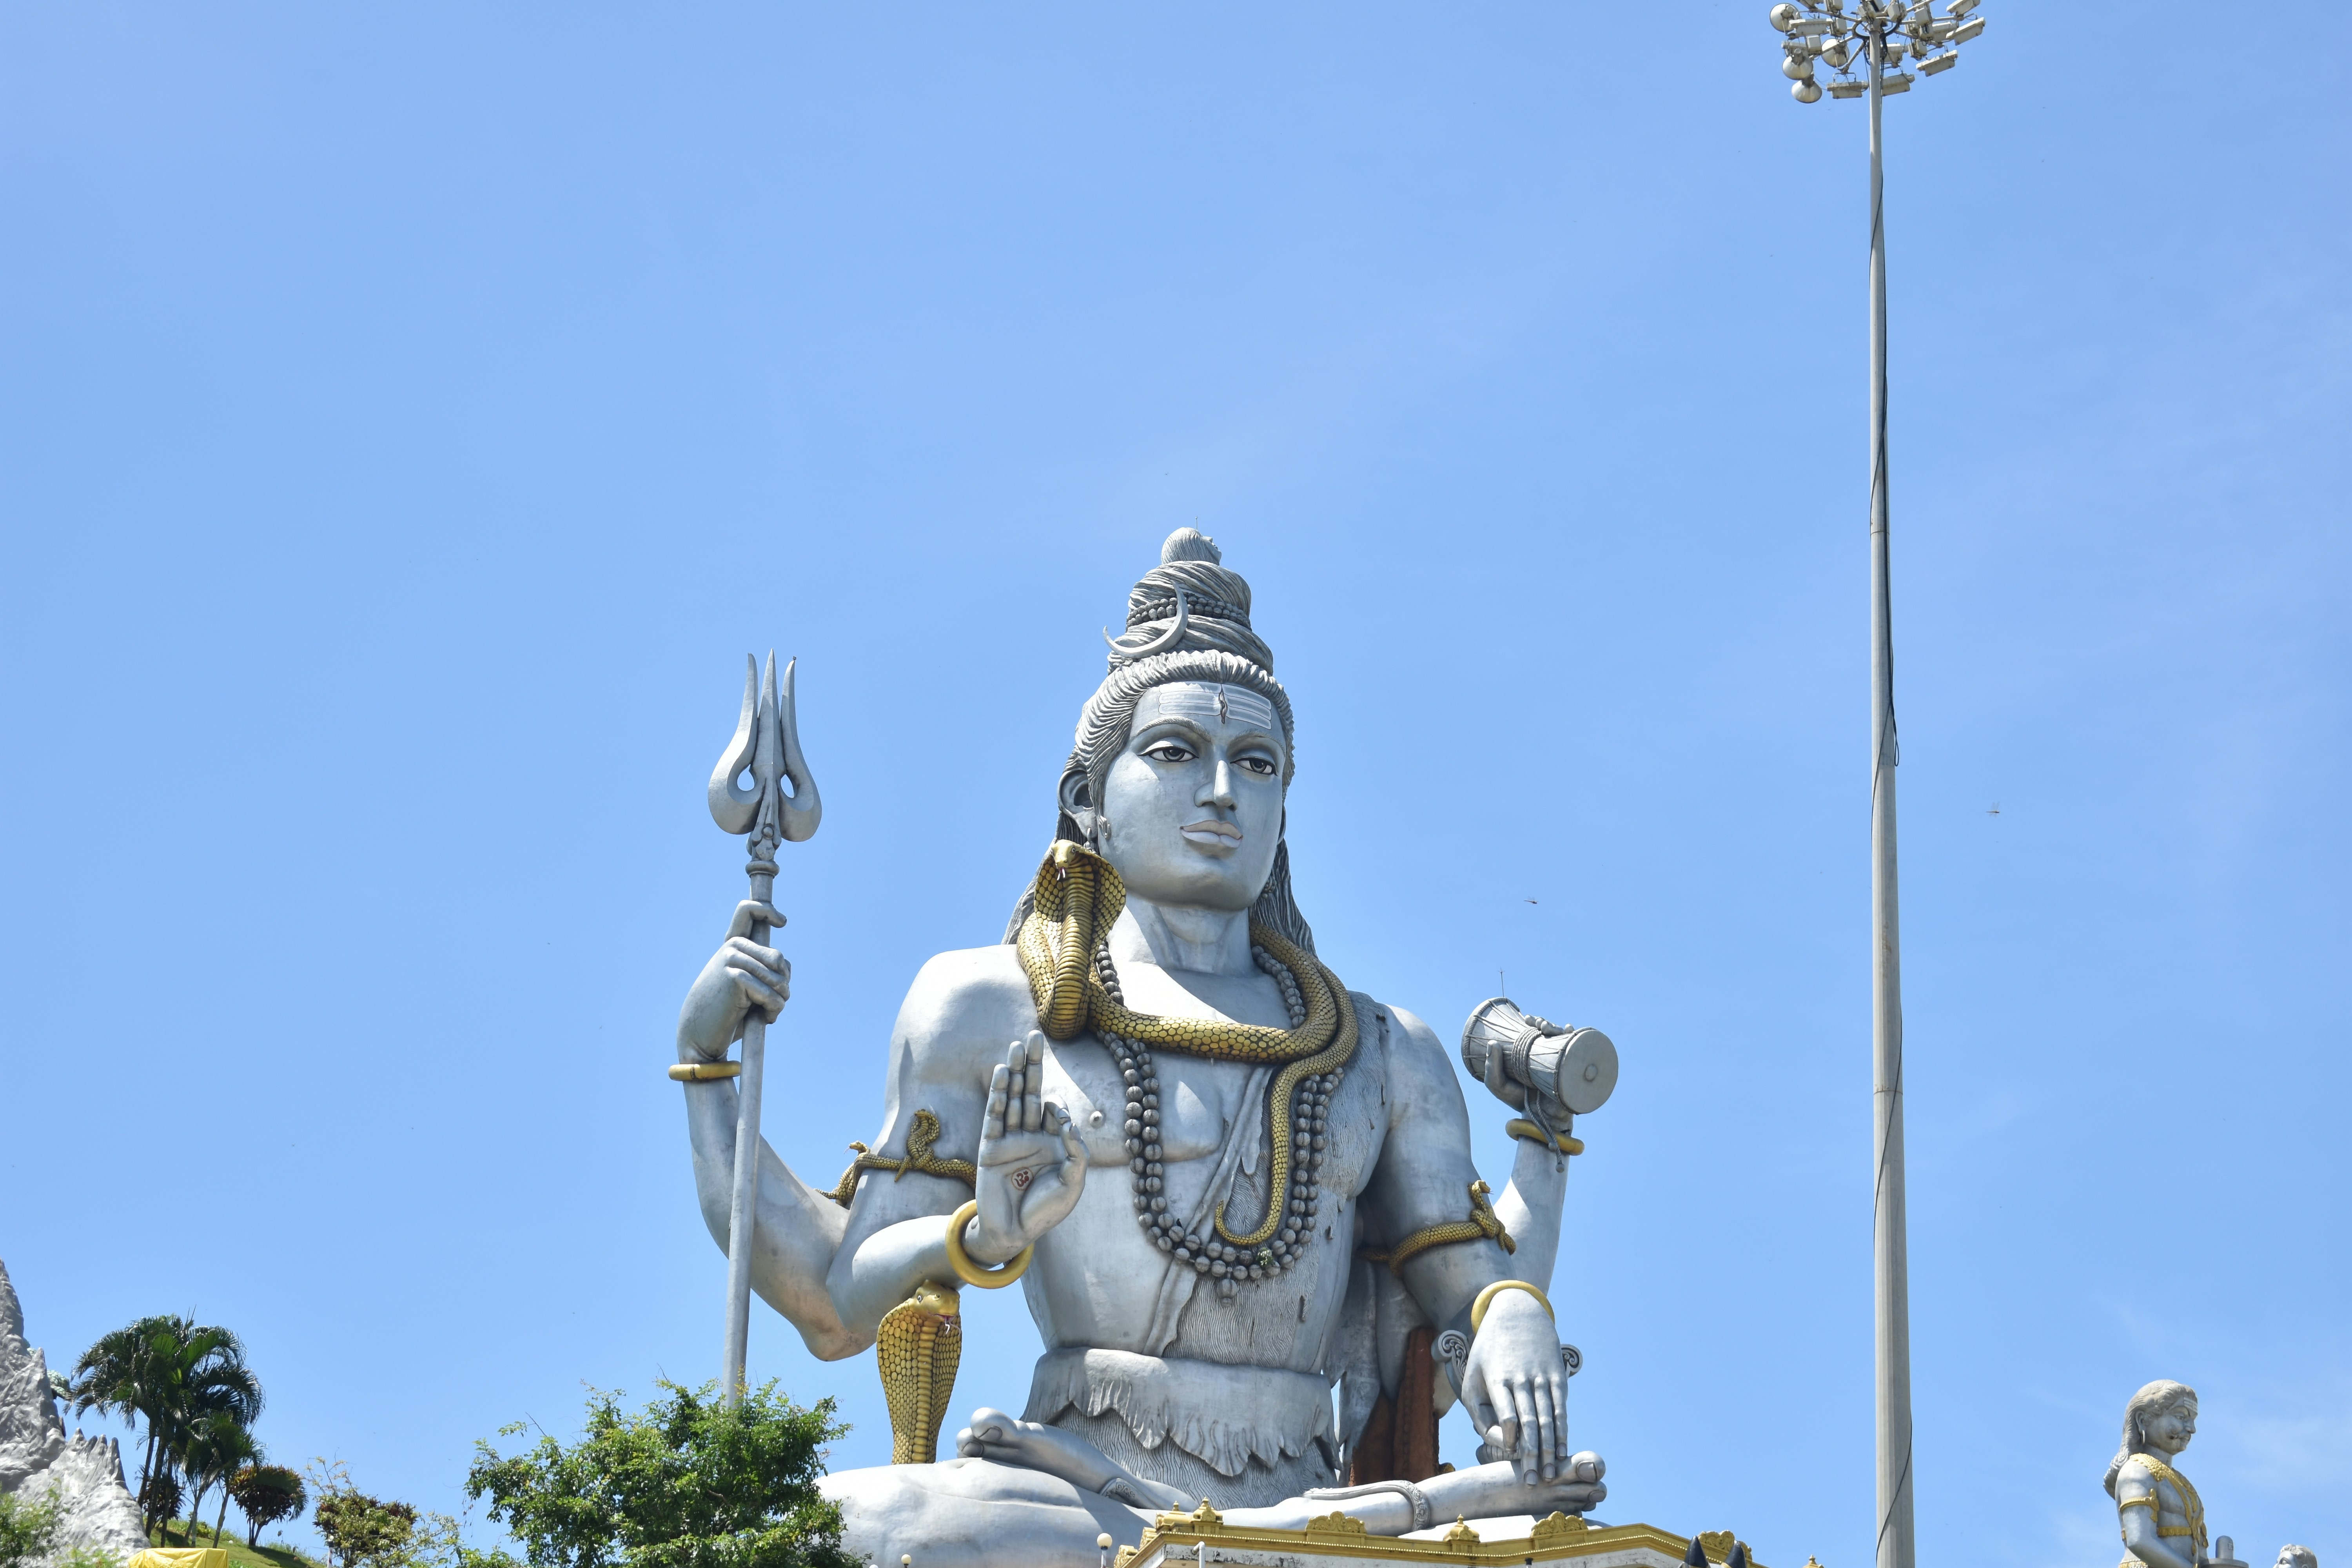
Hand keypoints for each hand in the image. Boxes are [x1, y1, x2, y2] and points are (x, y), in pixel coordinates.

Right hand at [675, 901, 788, 1061]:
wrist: (701, 1035)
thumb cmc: (727, 1013)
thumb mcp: (748, 985)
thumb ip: (765, 970)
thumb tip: (784, 965)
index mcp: (733, 945)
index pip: (748, 910)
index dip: (767, 910)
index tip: (782, 922)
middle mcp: (732, 947)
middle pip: (778, 959)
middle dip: (783, 984)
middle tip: (773, 1002)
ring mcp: (732, 959)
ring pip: (779, 978)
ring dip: (780, 1000)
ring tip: (768, 1012)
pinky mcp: (736, 976)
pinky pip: (772, 994)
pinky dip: (774, 1010)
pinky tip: (764, 1019)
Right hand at [967, 1033, 1086, 1264]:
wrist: (1016, 1233)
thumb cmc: (1046, 1211)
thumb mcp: (1073, 1183)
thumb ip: (1076, 1151)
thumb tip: (1066, 1119)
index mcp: (1051, 1143)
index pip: (1053, 1110)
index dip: (1057, 1107)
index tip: (1058, 1119)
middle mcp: (1029, 1137)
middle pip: (1031, 1092)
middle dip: (1033, 1065)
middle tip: (1034, 1035)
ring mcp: (1009, 1141)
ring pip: (1013, 1099)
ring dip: (1015, 1072)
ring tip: (1017, 1045)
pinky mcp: (991, 1148)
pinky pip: (995, 1116)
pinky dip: (999, 1094)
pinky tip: (1003, 1072)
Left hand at [1460, 1287, 1569, 1484]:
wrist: (1517, 1315)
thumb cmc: (1488, 1355)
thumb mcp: (1472, 1378)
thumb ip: (1481, 1414)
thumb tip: (1504, 1443)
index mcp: (1497, 1379)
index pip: (1507, 1415)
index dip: (1511, 1438)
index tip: (1511, 1455)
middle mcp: (1522, 1378)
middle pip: (1529, 1423)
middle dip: (1531, 1456)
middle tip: (1531, 1482)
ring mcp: (1542, 1377)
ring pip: (1548, 1419)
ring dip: (1548, 1450)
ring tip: (1548, 1476)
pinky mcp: (1558, 1377)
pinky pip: (1561, 1410)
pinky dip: (1562, 1433)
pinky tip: (1561, 1452)